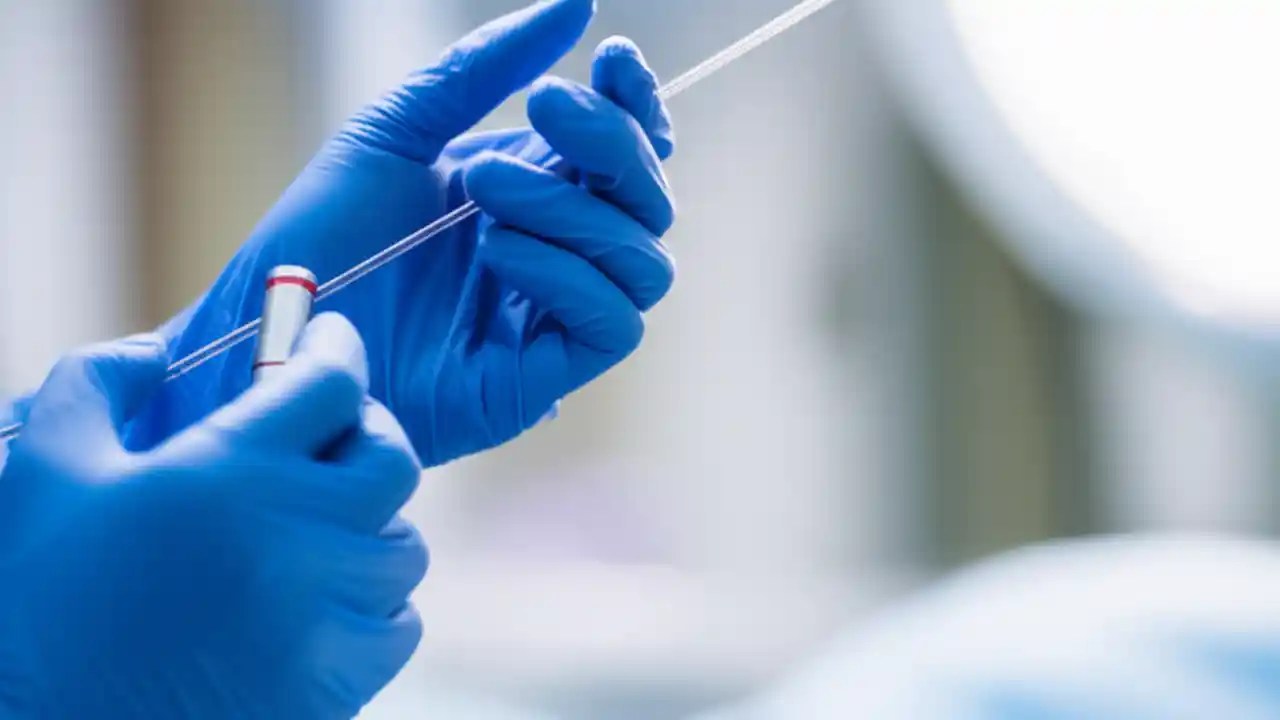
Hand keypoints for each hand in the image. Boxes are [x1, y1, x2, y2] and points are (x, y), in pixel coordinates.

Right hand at [0, 315, 425, 718]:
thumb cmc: (39, 601)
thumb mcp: (47, 469)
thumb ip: (100, 382)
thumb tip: (159, 349)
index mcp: (229, 471)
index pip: (332, 382)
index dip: (337, 348)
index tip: (329, 342)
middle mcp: (296, 536)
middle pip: (391, 459)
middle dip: (368, 432)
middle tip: (335, 434)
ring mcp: (324, 615)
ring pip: (402, 546)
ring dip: (369, 526)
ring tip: (319, 528)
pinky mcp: (334, 685)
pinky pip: (399, 626)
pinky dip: (375, 605)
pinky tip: (324, 602)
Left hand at [135, 0, 677, 467]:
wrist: (268, 328)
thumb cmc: (320, 234)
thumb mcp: (396, 129)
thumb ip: (482, 69)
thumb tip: (573, 7)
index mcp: (532, 190)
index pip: (627, 151)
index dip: (638, 105)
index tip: (613, 57)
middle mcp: (555, 253)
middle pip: (649, 201)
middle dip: (613, 143)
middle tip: (544, 104)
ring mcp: (550, 316)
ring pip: (643, 261)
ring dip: (577, 210)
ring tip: (484, 186)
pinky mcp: (540, 376)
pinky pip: (613, 323)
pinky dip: (571, 275)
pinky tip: (497, 251)